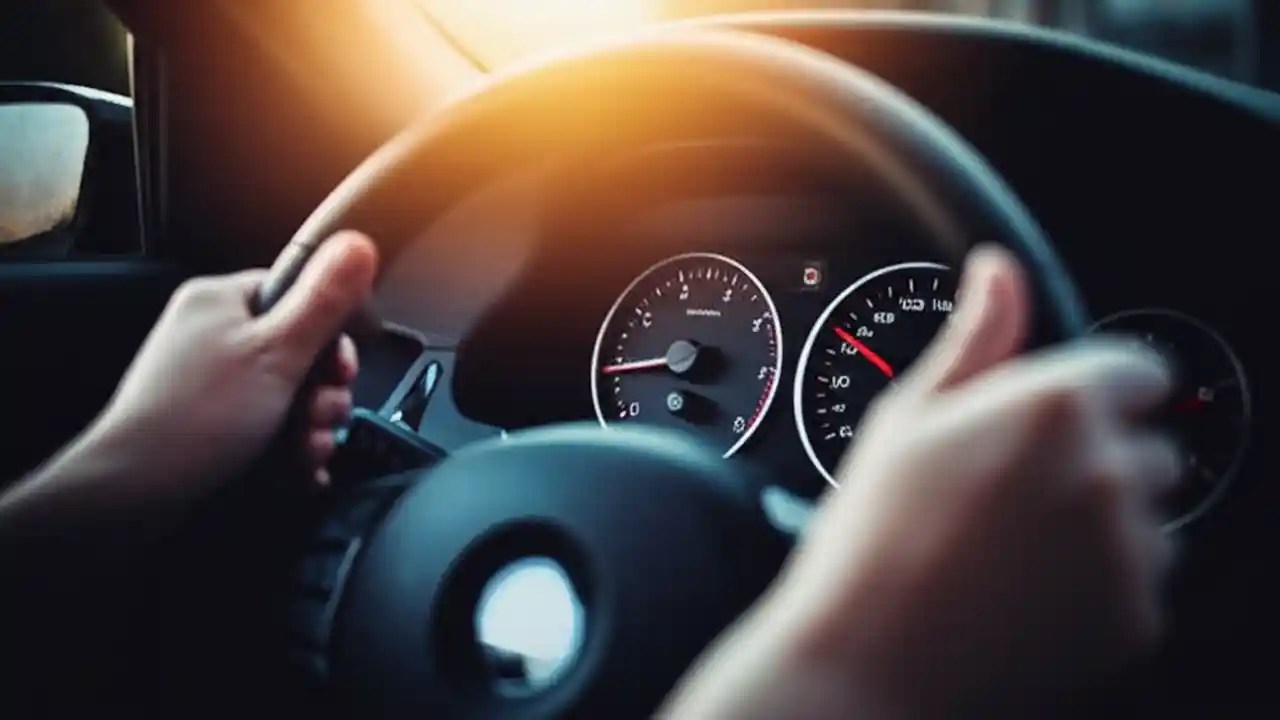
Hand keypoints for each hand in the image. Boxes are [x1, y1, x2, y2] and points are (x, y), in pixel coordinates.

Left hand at [101, 230, 377, 490]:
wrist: (135, 494)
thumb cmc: (199, 417)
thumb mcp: (276, 352)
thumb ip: (323, 300)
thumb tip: (357, 242)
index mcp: (222, 301)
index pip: (298, 294)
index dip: (332, 332)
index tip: (342, 367)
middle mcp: (215, 336)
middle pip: (301, 350)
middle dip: (325, 391)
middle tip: (323, 414)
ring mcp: (213, 383)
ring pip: (290, 395)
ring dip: (313, 426)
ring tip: (307, 449)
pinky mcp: (214, 425)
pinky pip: (271, 427)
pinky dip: (292, 449)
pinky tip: (300, 469)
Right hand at [664, 246, 1176, 717]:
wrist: (867, 658)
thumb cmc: (874, 535)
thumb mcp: (911, 416)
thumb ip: (977, 337)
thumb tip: (997, 269)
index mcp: (1056, 405)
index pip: (1140, 371)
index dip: (1092, 394)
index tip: (1051, 424)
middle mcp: (1108, 471)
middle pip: (1147, 447)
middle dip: (1097, 462)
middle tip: (1012, 495)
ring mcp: (1127, 551)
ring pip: (1148, 519)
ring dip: (1103, 527)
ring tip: (1012, 551)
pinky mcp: (1134, 617)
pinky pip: (1139, 584)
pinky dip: (1098, 589)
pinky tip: (1024, 594)